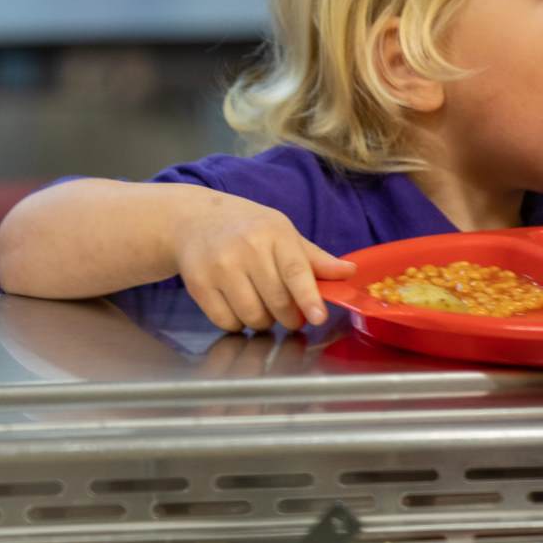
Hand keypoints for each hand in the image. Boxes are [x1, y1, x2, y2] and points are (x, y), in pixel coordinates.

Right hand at [170, 198, 354, 332]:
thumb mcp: (281, 233)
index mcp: (273, 233)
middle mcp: (245, 248)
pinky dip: (237, 323)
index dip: (308, 298)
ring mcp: (219, 267)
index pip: (295, 271)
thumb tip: (350, 272)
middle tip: (289, 313)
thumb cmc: (246, 228)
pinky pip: (227, 322)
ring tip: (259, 304)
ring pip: (253, 316)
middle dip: (289, 317)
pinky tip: (236, 305)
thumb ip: (314, 258)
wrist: (192, 220)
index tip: (318, 317)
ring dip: (262, 321)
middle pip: (277, 302)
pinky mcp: (198, 284)